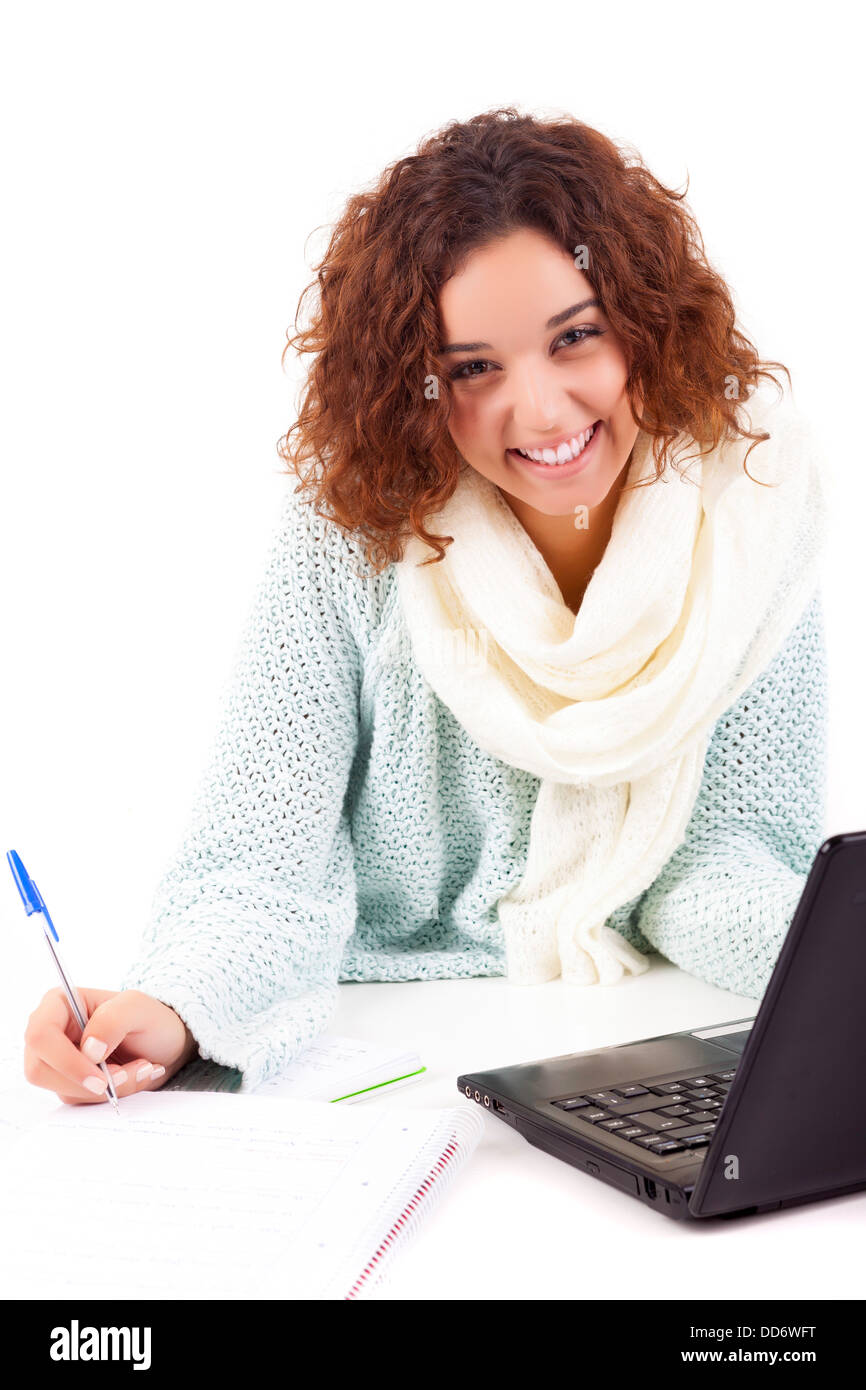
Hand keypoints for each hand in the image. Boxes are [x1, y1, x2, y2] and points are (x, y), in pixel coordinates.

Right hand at [23, 986, 198, 1104]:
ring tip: (138, 1069)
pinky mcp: (68, 1081)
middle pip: (41, 1070)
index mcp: (59, 1004)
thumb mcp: (139, 1007)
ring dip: (105, 1088)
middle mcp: (50, 1032)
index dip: (66, 1061)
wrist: (164, 1044)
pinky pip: (78, 1099)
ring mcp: (56, 1060)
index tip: (100, 1078)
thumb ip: (113, 1020)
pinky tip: (131, 1076)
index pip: (41, 1036)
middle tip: (126, 1074)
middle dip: (86, 1081)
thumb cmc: (150, 1019)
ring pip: (62, 1089)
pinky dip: (109, 1094)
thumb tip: (88, 1049)